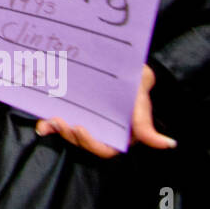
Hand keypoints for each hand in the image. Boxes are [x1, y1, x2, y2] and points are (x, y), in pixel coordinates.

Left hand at [35, 64, 176, 157]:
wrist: (120, 60)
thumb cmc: (135, 76)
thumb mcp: (141, 90)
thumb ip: (146, 118)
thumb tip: (167, 144)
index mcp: (122, 132)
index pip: (107, 148)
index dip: (92, 144)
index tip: (81, 129)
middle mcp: (104, 129)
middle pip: (86, 143)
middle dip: (72, 136)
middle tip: (61, 121)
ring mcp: (88, 120)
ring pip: (72, 134)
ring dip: (59, 130)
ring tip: (51, 119)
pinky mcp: (73, 112)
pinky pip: (59, 124)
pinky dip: (49, 126)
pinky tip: (41, 124)